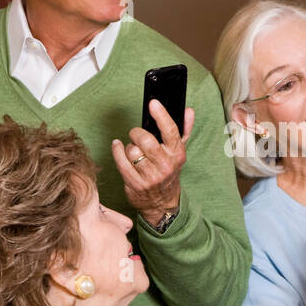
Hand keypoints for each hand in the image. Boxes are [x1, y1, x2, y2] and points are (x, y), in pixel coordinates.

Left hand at [111, 100, 195, 225]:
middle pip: (146, 141)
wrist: (162, 202)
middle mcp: (165, 165)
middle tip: (136, 134)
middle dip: (137, 133)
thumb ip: (184, 129)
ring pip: (132, 151)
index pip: (170, 131)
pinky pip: (121, 162)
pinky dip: (117, 151)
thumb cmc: (168, 170)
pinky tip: (118, 147)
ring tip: (133, 149)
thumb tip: (188, 111)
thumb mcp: (178, 151)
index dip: (161, 115)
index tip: (153, 103)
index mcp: (177, 154)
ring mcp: (150, 176)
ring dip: (129, 147)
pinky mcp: (135, 184)